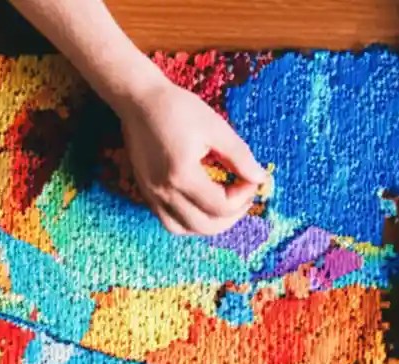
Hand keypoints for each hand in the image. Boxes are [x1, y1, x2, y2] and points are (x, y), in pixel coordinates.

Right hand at [114, 80, 266, 234]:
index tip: (250, 178)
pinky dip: (189, 221)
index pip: (221, 206)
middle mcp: (164, 192)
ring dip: (209, 224)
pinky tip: (201, 205)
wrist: (138, 100)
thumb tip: (259, 178)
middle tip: (243, 196)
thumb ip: (240, 156)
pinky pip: (169, 221)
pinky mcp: (146, 192)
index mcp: (182, 175)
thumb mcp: (215, 127)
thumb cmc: (178, 108)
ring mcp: (152, 195)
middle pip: (205, 226)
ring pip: (184, 229)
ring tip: (224, 205)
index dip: (243, 196)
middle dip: (231, 216)